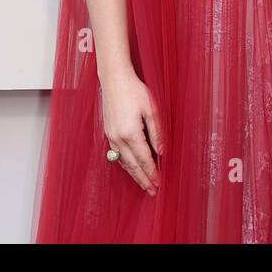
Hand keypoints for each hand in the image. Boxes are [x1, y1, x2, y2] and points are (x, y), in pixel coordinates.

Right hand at [99, 67, 163, 195]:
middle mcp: (118, 138)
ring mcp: (111, 136)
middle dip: (143, 179)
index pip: (144, 159)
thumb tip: (163, 152)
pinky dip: (125, 164)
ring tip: (144, 184)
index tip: (159, 183)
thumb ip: (157, 132)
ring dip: (134, 174)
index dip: (152, 173)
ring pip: (123, 162)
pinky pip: (117, 154)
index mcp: (130, 133)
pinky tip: (131, 168)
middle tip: (152, 191)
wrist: (114, 80)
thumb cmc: (134, 91)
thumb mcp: (152, 110)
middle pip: (132, 165)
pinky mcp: (108, 133)